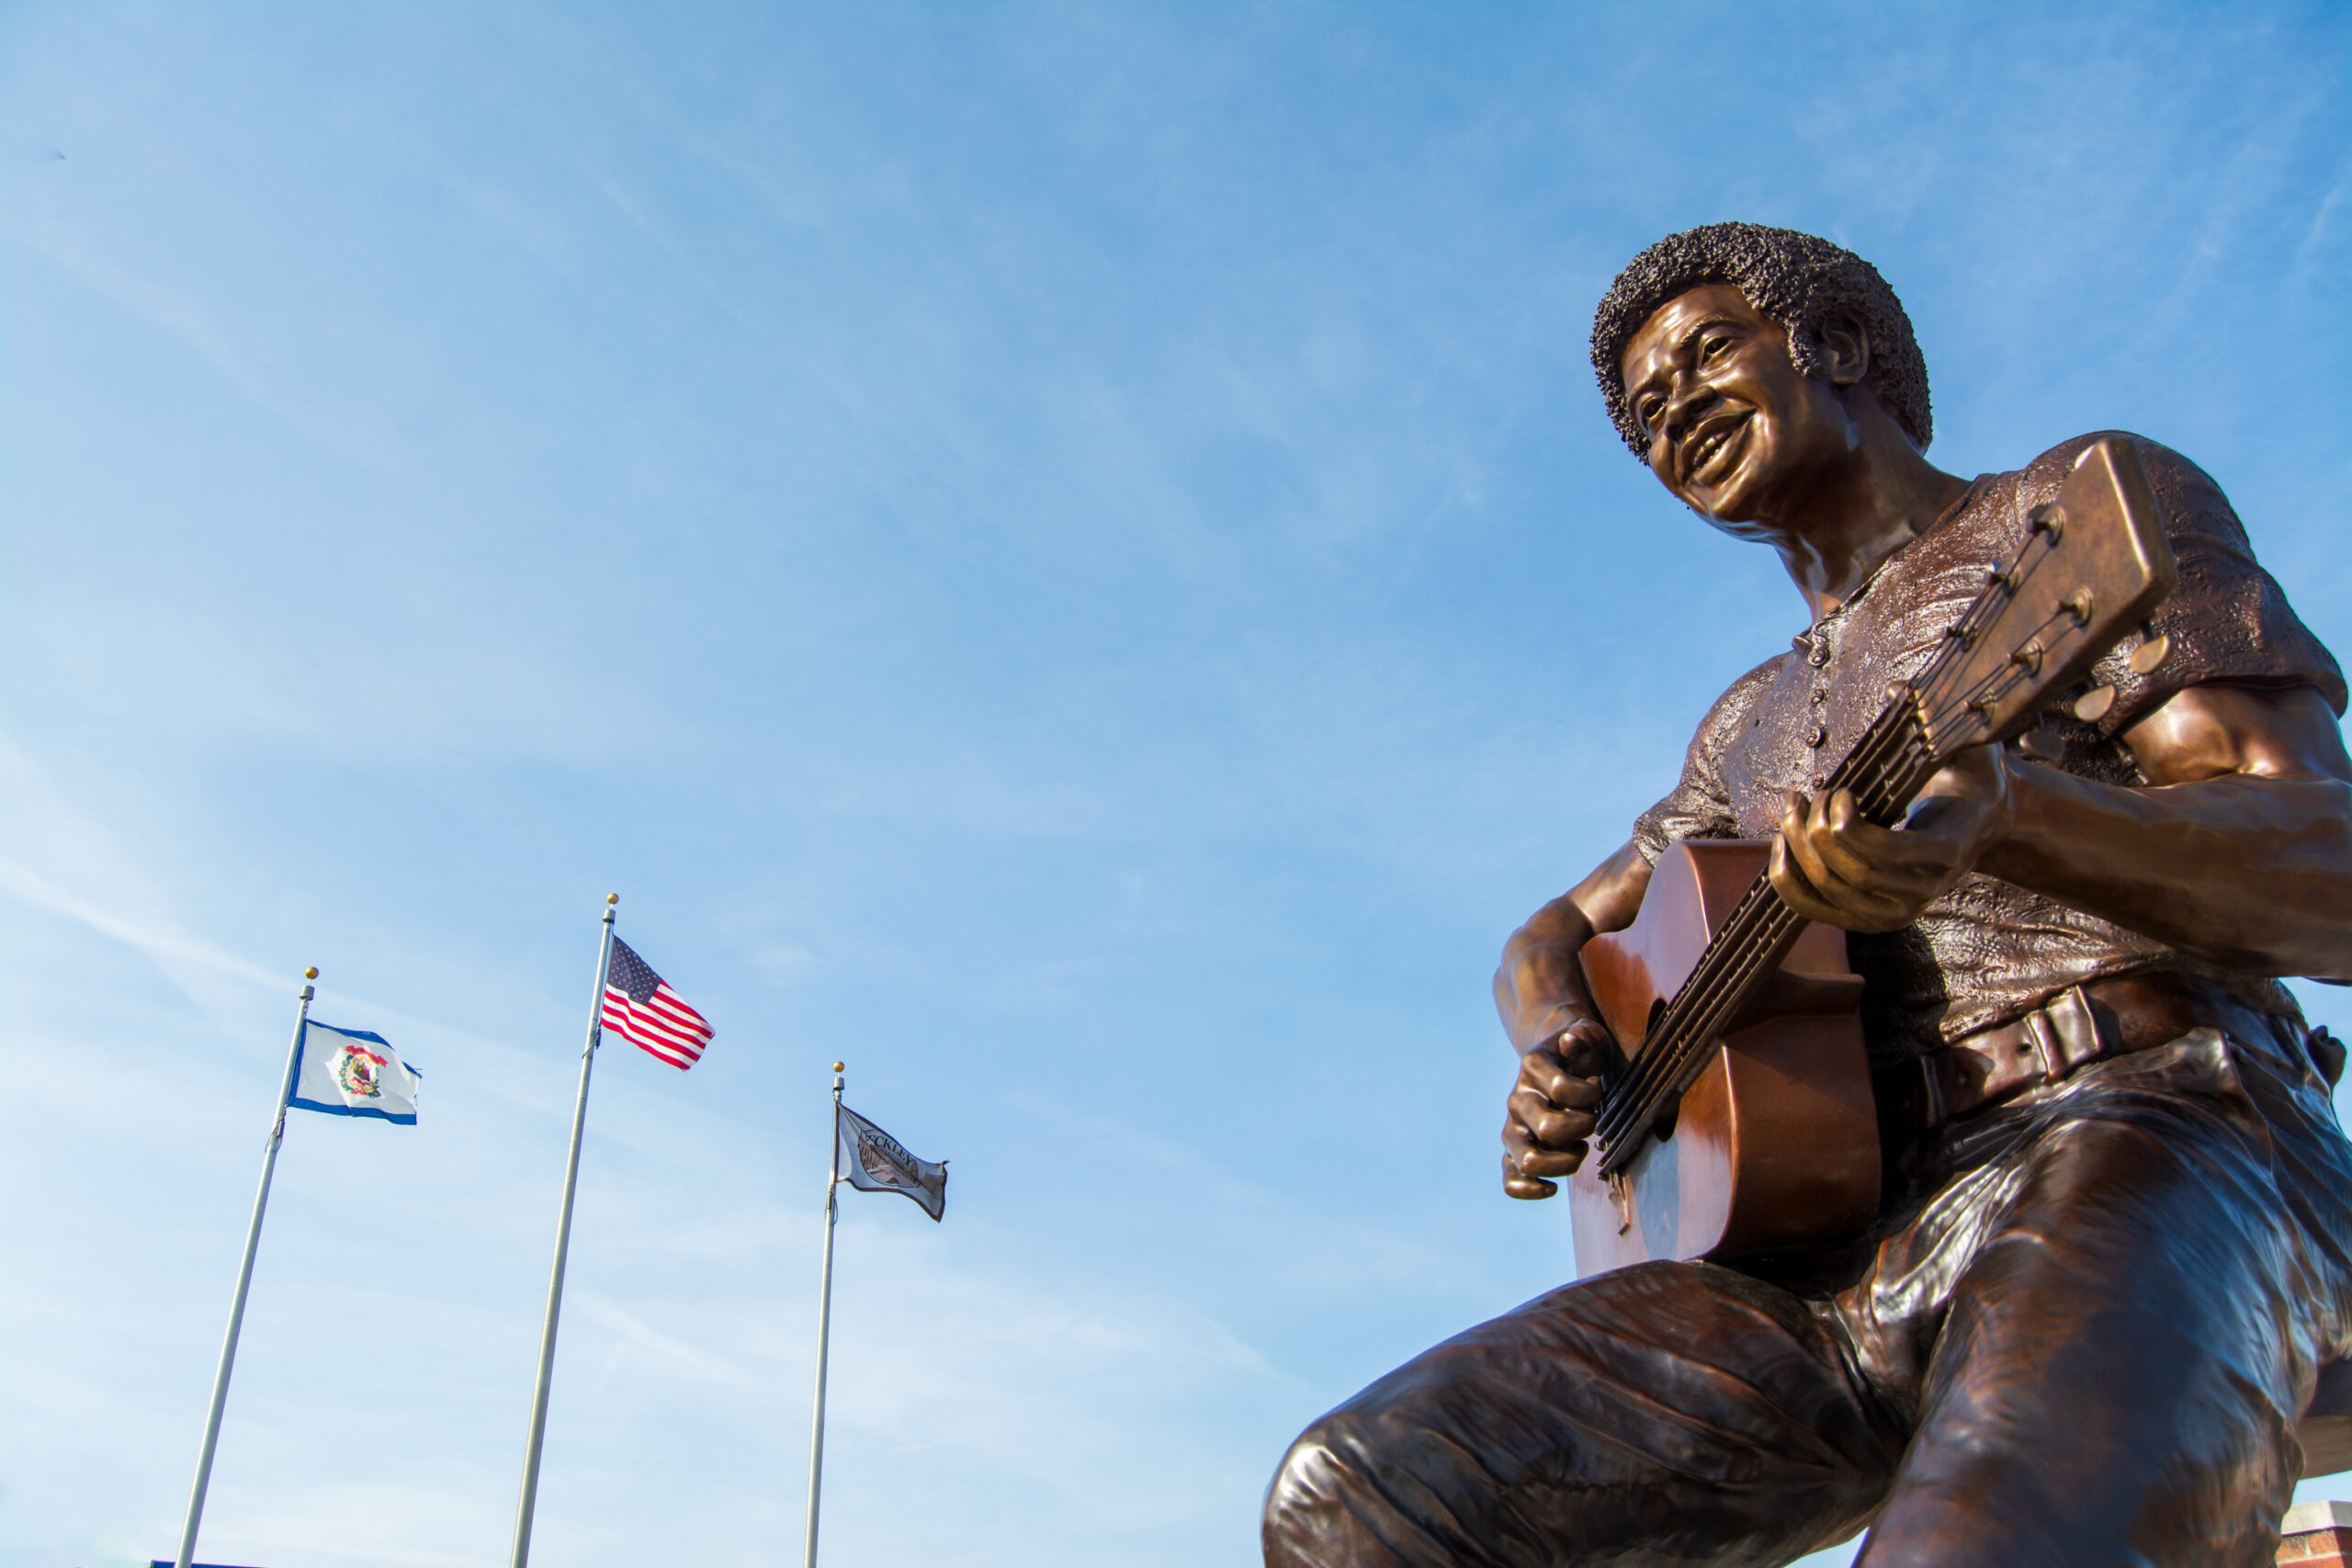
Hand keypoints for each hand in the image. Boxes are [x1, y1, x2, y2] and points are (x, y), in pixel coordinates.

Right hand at [1501, 1015, 1611, 1198]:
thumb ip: (1582, 1033)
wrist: (1555, 1061)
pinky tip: (1552, 1187)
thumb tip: (1571, 1041)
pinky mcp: (1513, 1149)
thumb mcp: (1586, 1034)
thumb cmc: (1578, 1051)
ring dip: (1565, 1162)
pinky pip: (1510, 1179)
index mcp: (1532, 1066)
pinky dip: (1529, 1190)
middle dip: (1582, 1128)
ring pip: (1528, 1161)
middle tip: (1592, 1120)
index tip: (1597, 1085)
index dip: (1590, 1092)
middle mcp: (1517, 1098)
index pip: (1563, 1089)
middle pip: (1549, 1129)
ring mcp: (1513, 1126)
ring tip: (1579, 1150)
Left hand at [1769, 742, 2011, 932]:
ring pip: (1826, 891)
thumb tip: (1897, 687)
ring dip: (1797, 846)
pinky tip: (1782, 838)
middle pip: (1850, 874)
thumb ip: (1937, 718)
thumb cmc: (1969, 775)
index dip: (1848, 827)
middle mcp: (1922, 893)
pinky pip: (1811, 908)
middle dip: (1817, 831)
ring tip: (1794, 806)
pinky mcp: (1867, 918)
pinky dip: (1787, 875)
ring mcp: (1894, 912)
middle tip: (1812, 795)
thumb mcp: (1966, 742)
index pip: (1886, 854)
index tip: (1840, 792)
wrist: (1980, 821)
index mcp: (1947, 850)